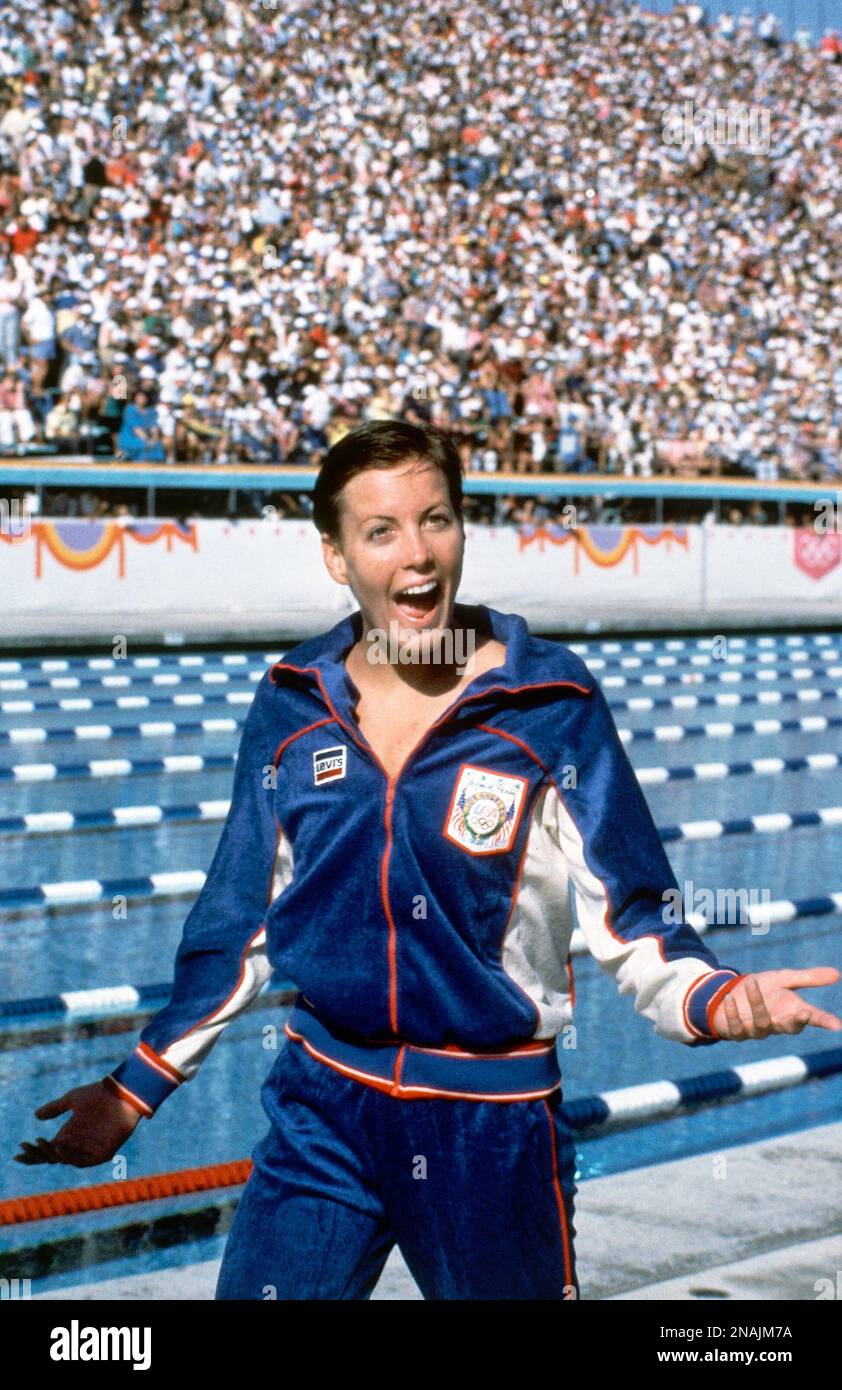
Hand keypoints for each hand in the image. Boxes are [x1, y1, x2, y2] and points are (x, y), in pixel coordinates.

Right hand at [14, 1082, 141, 1168]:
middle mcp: (77, 1145)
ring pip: (65, 1160)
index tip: (17, 1155)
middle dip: (37, 1154)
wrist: (122, 1092)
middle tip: (27, 1146)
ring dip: (52, 1153)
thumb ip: (55, 1108)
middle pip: (52, 1157)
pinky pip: (83, 1161)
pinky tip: (60, 1148)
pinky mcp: (102, 1154)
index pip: (46, 1150)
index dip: (32, 1154)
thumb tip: (36, 1115)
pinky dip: (70, 1157)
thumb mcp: (72, 1100)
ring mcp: (89, 1150)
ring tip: (43, 1143)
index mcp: (68, 1135)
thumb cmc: (99, 1094)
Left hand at [711, 968, 841, 1040]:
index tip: (836, 1024)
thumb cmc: (764, 988)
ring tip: (750, 982)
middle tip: (805, 1012)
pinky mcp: (738, 1032)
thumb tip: (837, 974)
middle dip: (798, 1021)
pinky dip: (733, 1014)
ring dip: (756, 1002)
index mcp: (792, 1012)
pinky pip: (737, 1028)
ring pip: (761, 1023)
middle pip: (791, 1027)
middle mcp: (778, 1024)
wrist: (733, 994)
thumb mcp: (785, 979)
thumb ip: (808, 978)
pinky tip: (729, 998)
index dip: (824, 1021)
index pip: (812, 1017)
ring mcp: (758, 1030)